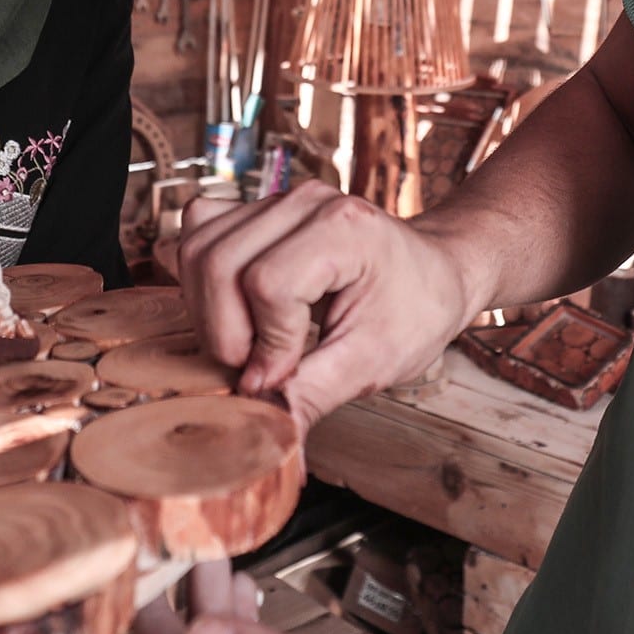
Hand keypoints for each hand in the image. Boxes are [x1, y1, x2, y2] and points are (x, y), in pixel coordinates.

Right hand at [167, 181, 478, 428]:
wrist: (434, 272)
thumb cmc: (416, 311)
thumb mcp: (374, 363)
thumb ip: (313, 394)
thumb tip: (267, 434)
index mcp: (345, 229)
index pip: (267, 285)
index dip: (267, 343)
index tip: (285, 376)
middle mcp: (306, 202)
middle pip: (218, 263)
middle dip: (226, 332)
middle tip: (259, 367)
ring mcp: (278, 200)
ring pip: (198, 249)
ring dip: (209, 310)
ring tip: (251, 342)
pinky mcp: (258, 210)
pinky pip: (200, 235)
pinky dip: (202, 281)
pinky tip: (236, 310)